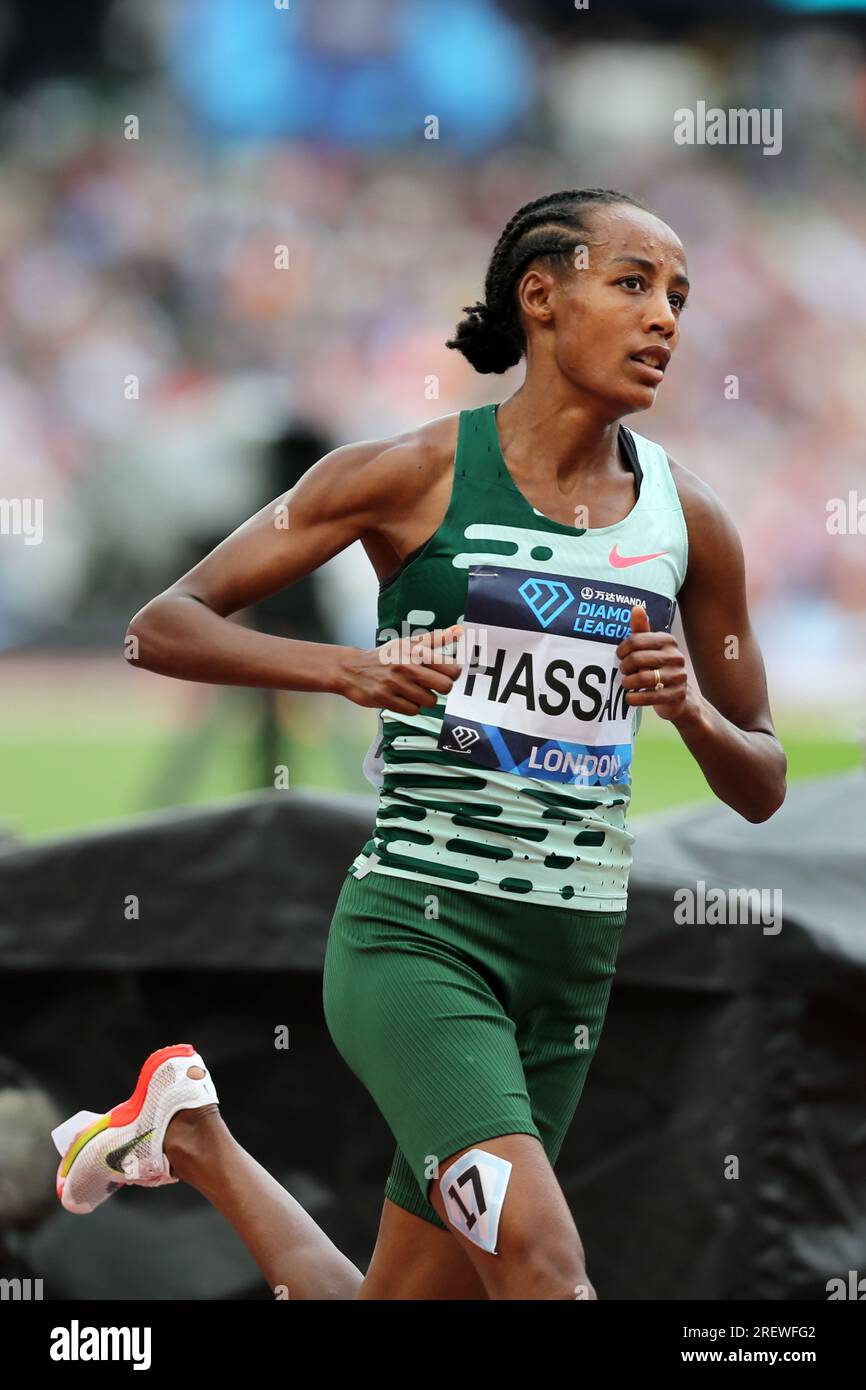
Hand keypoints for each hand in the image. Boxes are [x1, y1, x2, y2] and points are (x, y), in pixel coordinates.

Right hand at [339, 624, 463, 716]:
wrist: (352, 669)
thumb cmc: (384, 656)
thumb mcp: (407, 643)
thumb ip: (435, 639)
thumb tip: (460, 630)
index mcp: (415, 651)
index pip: (451, 668)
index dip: (453, 674)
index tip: (446, 674)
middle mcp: (406, 666)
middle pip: (445, 686)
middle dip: (442, 688)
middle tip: (433, 685)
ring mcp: (395, 684)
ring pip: (430, 701)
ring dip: (425, 699)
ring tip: (414, 691)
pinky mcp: (385, 699)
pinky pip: (413, 711)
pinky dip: (411, 707)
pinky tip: (403, 698)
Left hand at [616, 604, 696, 723]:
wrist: (680, 697)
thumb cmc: (659, 668)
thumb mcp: (650, 648)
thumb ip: (641, 630)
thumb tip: (636, 607)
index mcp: (667, 641)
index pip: (636, 640)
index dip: (622, 650)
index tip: (619, 657)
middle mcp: (675, 656)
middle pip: (637, 659)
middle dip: (625, 667)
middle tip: (623, 672)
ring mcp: (678, 676)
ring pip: (643, 678)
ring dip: (628, 683)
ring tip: (626, 684)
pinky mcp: (677, 694)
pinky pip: (650, 696)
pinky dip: (635, 698)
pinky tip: (629, 698)